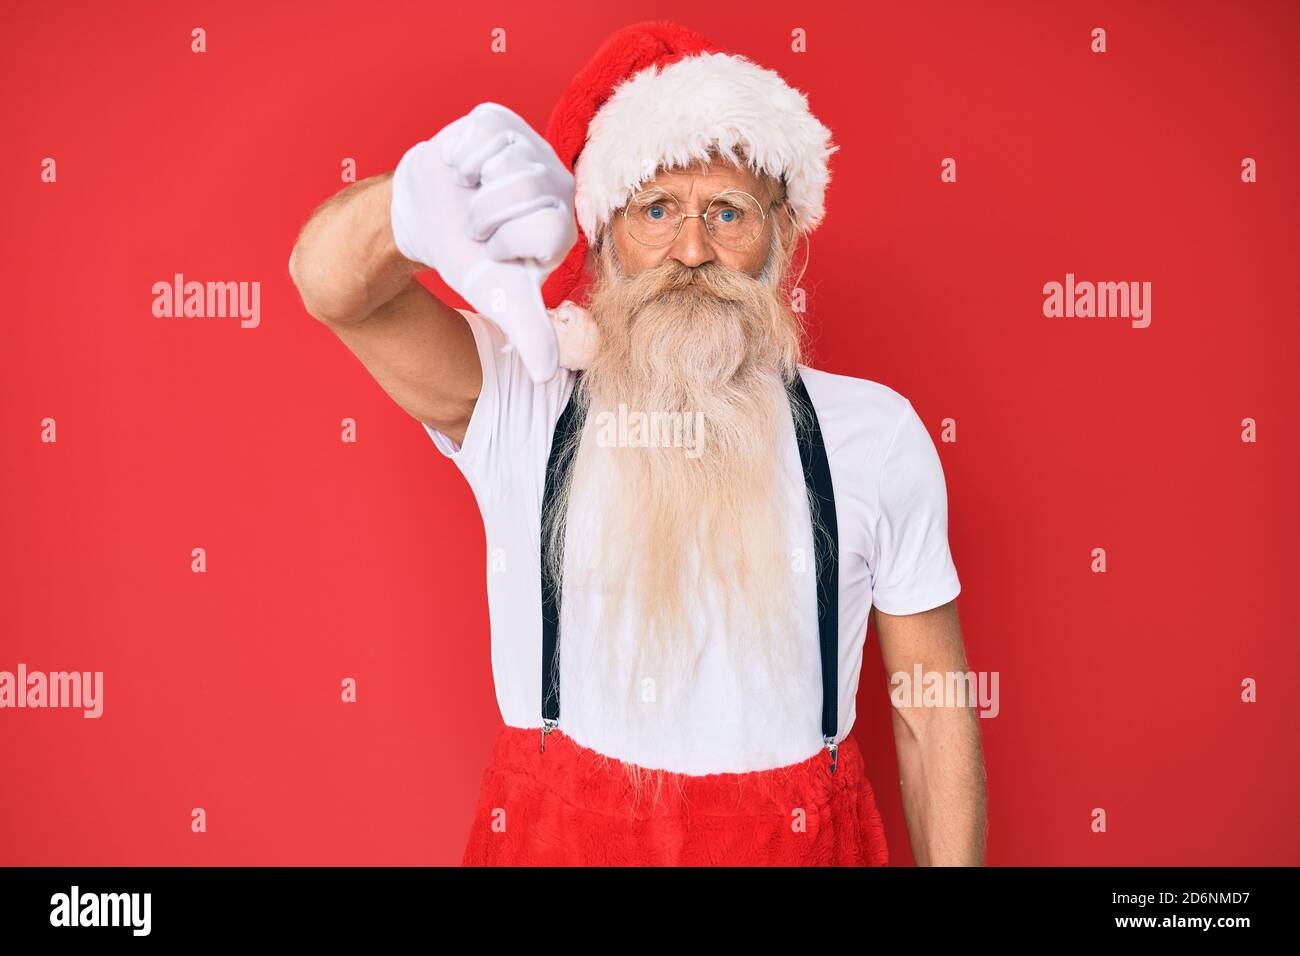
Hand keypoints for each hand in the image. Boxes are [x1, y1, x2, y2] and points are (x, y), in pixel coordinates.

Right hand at [390, 103, 577, 382]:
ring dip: (470, 186)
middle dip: (486, 215)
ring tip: (469, 194)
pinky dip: (458, 156)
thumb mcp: (499, 298)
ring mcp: (528, 146)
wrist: (424, 220)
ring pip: (503, 159)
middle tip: (479, 223)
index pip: (547, 227)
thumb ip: (528, 332)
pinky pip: (479, 134)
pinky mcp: (498, 120)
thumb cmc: (467, 258)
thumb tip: (544, 376)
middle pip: (525, 188)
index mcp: (562, 223)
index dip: (508, 243)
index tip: (497, 251)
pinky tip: (461, 169)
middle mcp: (555, 181)